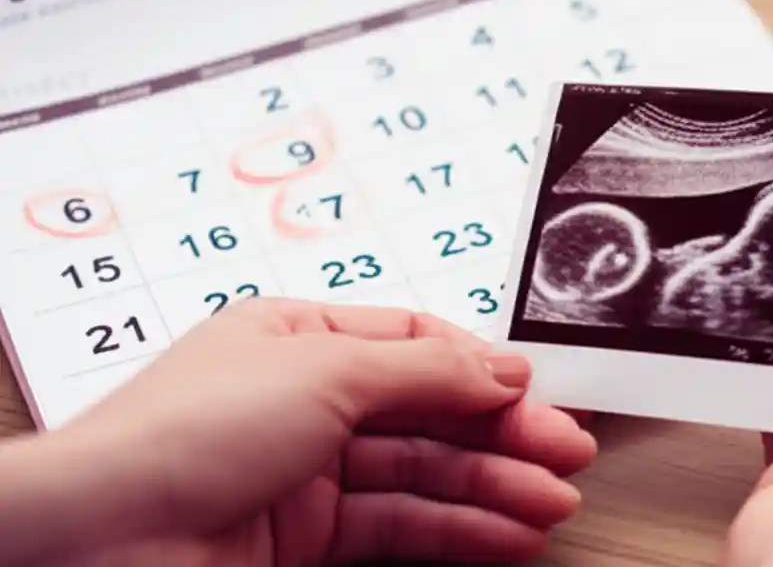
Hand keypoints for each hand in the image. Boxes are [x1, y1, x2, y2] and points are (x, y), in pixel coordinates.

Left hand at [8, 299, 595, 565]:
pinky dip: (457, 530)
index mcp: (300, 336)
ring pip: (422, 473)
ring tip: (551, 503)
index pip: (414, 343)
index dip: (478, 368)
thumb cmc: (185, 433)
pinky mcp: (306, 537)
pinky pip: (400, 523)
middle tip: (565, 453)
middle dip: (502, 433)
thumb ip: (426, 370)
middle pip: (427, 411)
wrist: (103, 540)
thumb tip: (501, 364)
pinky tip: (506, 533)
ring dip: (492, 487)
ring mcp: (307, 470)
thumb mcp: (326, 372)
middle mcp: (306, 399)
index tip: (533, 393)